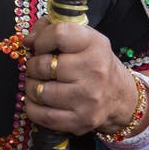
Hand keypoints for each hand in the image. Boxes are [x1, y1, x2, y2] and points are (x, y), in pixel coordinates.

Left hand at [23, 17, 141, 136]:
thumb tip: (28, 41)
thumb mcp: (82, 38)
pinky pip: (42, 115)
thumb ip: (52, 28)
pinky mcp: (80, 121)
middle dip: (33, 65)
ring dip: (31, 86)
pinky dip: (32, 107)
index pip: (59, 34)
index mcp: (95, 45)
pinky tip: (38, 100)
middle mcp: (94, 71)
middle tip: (38, 67)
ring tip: (39, 83)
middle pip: (43, 65)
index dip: (42, 39)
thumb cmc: (94, 62)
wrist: (120, 97)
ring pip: (39, 91)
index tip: (40, 46)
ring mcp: (88, 98)